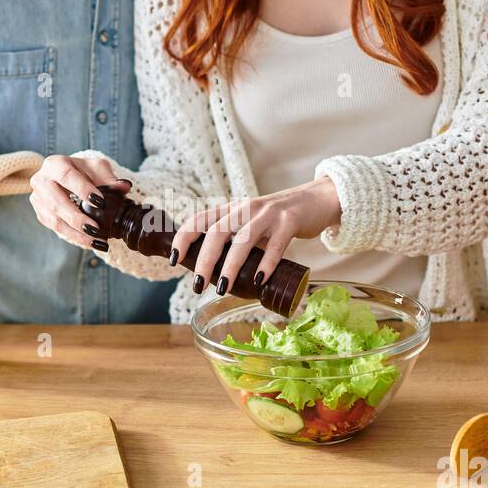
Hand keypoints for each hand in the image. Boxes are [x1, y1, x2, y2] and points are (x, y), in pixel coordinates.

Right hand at [28, 154, 130, 249]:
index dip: (82, 189)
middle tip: (96, 229)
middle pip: (57, 202)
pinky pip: (55, 228)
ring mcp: (37, 198)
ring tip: (96, 241)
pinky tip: (89, 242)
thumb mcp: (97, 169)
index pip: (66, 176)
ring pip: (54, 219)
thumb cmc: (82, 171)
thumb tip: (124, 187)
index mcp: (55, 164)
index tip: (100, 203)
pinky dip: (73, 236)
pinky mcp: (40, 213)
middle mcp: (41, 180)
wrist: (64, 177)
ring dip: (76, 233)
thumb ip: (110, 178)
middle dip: (77, 218)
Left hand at [172, 178, 340, 293]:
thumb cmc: (276, 219)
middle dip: (204, 259)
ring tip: (221, 288)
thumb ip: (232, 239)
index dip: (183, 237)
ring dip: (230, 265)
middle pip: (217, 232)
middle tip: (197, 284)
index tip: (173, 258)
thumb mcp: (249, 222)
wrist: (315, 200)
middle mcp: (246, 208)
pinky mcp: (289, 222)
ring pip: (243, 239)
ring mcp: (268, 214)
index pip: (199, 219)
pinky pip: (275, 245)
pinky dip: (266, 264)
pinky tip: (259, 280)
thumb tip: (210, 271)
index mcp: (231, 209)